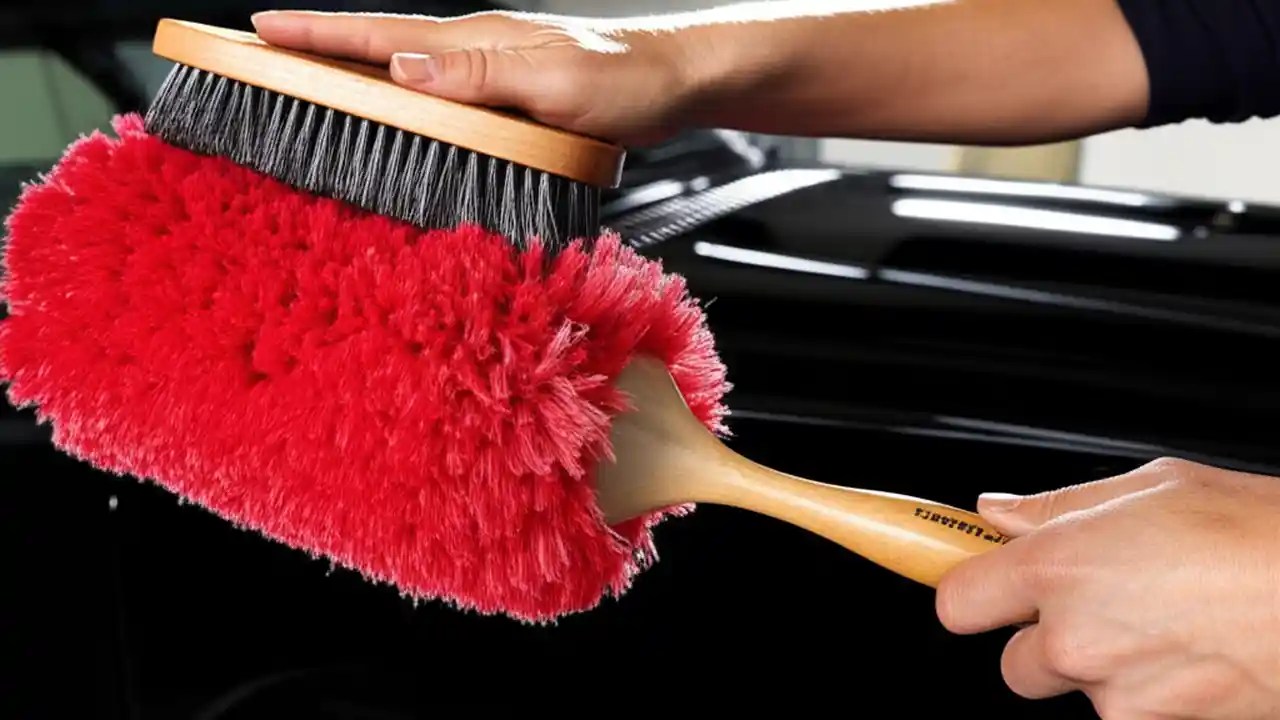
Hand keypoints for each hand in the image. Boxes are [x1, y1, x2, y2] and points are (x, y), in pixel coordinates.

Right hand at [249, 10, 712, 145]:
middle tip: (259, 59)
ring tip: (306, 88)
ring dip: (354, 80)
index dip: (318, 35)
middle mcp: (474, 53)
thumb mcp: (553, 80)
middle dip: (317, 53)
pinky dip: (402, 105)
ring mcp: (489, 74)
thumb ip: (479, 76)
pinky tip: (395, 117)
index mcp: (475, 42)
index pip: (379, 35)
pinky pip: (440, 101)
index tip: (259, 31)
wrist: (675, 82)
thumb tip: (402, 70)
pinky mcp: (508, 99)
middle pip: (379, 51)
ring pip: (406, 77)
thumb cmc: (626, 78)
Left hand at [936, 458, 1279, 718]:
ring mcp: (1116, 695)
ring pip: (1075, 692)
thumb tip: (997, 514)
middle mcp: (1075, 638)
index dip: (971, 592)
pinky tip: (1189, 655)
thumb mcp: (1152, 486)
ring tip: (1164, 624)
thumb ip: (1056, 507)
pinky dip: (1148, 695)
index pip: (958, 603)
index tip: (983, 583)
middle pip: (1013, 663)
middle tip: (1099, 604)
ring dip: (1101, 669)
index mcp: (1058, 567)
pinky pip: (1127, 716)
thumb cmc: (1258, 532)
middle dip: (1044, 639)